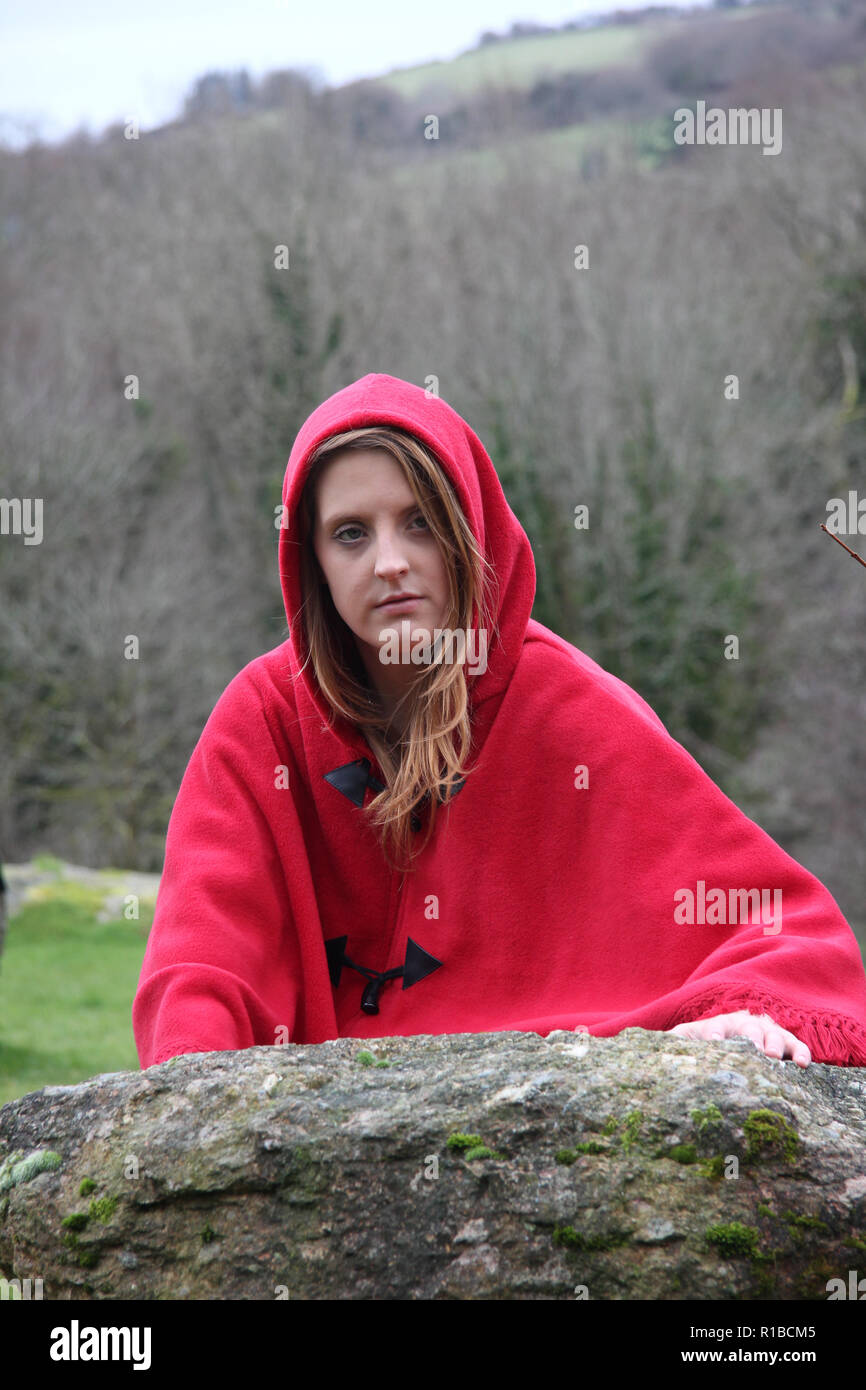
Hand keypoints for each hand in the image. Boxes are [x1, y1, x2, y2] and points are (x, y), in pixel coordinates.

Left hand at [665, 1010, 810, 1066]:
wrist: (730, 1039)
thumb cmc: (705, 1042)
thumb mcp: (688, 1040)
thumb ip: (674, 1041)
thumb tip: (659, 1047)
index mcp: (720, 1025)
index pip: (717, 1028)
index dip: (716, 1035)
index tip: (714, 1043)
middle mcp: (746, 1026)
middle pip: (750, 1028)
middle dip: (752, 1038)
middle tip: (754, 1050)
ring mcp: (767, 1034)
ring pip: (776, 1035)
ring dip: (777, 1045)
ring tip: (775, 1057)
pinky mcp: (785, 1045)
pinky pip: (797, 1046)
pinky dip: (802, 1053)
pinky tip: (804, 1065)